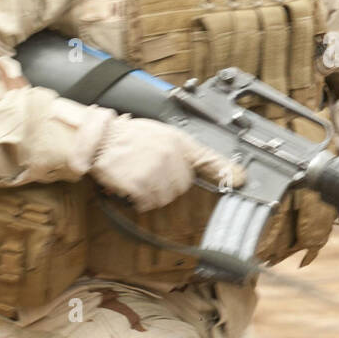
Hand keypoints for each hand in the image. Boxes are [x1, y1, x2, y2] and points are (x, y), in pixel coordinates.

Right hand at [91, 115, 245, 211]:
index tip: (241, 179)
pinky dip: (136, 199)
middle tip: (148, 171)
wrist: (97, 138)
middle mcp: (171, 155)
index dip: (224, 170)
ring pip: (164, 198)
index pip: (207, 157)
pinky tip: (128, 184)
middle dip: (166, 185)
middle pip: (182, 186)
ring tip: (136, 176)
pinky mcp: (140, 183)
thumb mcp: (160, 135)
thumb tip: (201, 169)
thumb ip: (181, 152)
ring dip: (150, 194)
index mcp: (177, 141)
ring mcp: (156, 170)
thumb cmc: (126, 137)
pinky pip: (146, 203)